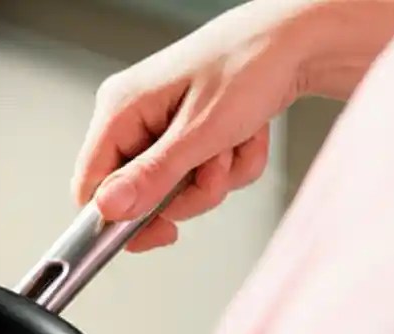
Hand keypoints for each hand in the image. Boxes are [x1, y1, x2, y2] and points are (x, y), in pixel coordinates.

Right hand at [74, 0, 393, 250]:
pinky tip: (246, 136)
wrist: (301, 40)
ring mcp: (164, 126)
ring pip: (177, 190)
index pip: (91, 184)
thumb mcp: (201, 131)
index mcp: (121, 108)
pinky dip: (233, 165)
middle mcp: (136, 117)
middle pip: (140, 193)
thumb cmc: (251, 64)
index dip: (118, 216)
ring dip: (217, 178)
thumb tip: (109, 208)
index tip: (157, 232)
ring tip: (236, 142)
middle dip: (188, 191)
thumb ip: (152, 176)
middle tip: (214, 170)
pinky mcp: (191, 133)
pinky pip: (203, 176)